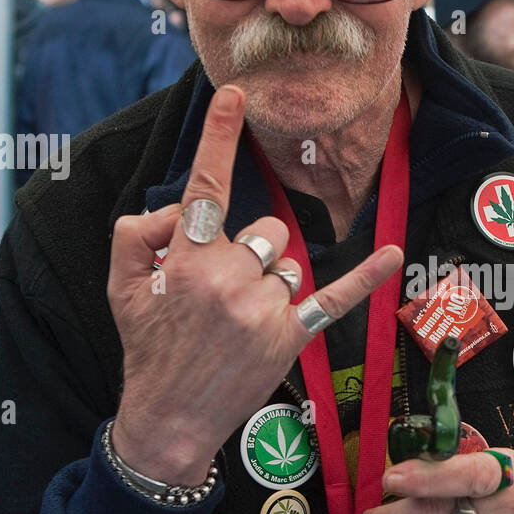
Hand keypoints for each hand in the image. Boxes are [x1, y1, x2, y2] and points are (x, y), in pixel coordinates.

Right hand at [107, 85, 403, 483]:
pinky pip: (334, 296)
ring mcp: (262, 308)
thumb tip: (178, 212)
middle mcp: (227, 278)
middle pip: (263, 230)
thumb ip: (139, 231)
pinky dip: (365, 277)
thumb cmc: (148, 346)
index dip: (219, 137)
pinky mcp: (290, 335)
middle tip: (219, 293)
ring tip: (238, 320)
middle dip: (247, 251)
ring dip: (267, 280)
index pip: (206, 186)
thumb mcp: (120, 284)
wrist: (170, 418)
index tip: (235, 95)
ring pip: (286, 262)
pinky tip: (393, 254)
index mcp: (184, 259)